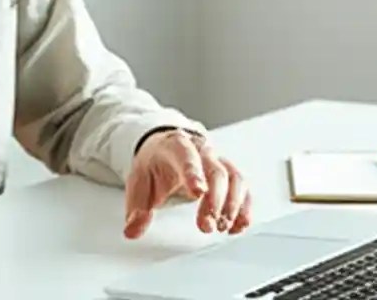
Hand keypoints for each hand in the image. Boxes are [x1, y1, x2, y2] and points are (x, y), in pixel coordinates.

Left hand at [123, 129, 251, 238]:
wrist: (165, 147)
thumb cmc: (154, 163)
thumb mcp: (139, 181)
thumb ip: (137, 207)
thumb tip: (133, 229)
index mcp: (176, 147)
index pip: (187, 157)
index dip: (194, 174)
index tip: (198, 192)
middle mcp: (202, 151)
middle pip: (216, 171)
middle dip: (215, 201)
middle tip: (207, 225)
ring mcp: (218, 161)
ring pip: (235, 178)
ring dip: (233, 205)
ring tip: (223, 227)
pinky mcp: (228, 173)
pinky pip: (243, 188)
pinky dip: (244, 207)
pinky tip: (238, 226)